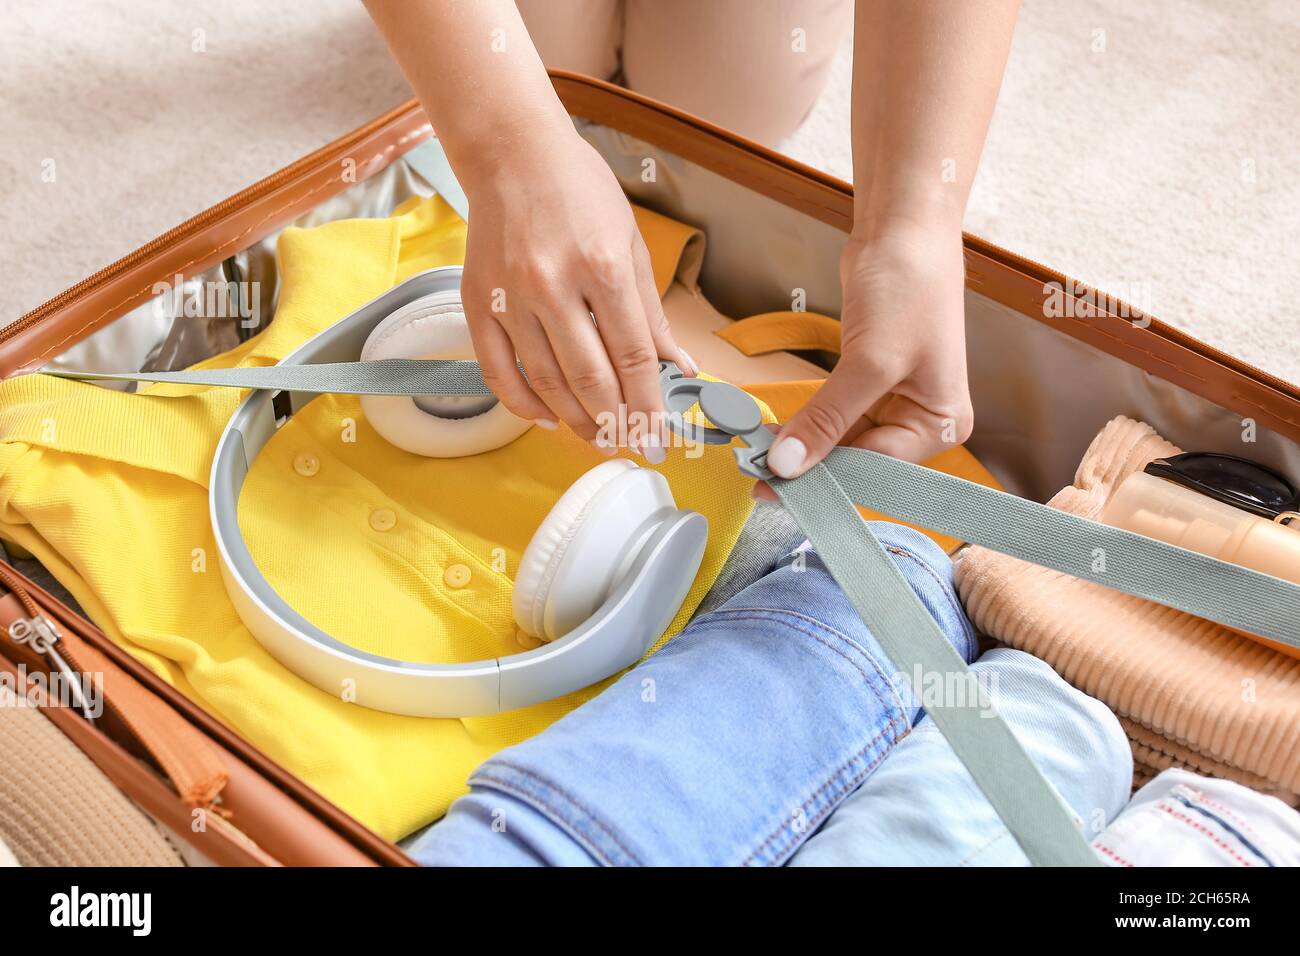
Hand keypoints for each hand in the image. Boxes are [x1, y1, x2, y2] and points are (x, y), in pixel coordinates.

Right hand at [458, 127, 695, 459]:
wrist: (511, 152)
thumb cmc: (579, 190)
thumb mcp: (630, 243)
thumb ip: (651, 312)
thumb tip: (680, 367)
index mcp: (601, 265)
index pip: (632, 355)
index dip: (647, 404)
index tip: (656, 437)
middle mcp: (552, 283)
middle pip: (589, 377)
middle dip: (614, 421)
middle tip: (627, 444)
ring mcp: (509, 294)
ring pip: (544, 380)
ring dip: (573, 419)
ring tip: (594, 436)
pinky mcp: (476, 299)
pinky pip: (496, 368)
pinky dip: (520, 401)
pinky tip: (543, 416)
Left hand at [757, 224, 972, 493]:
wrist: (902, 229)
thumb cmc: (907, 288)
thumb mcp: (869, 362)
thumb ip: (827, 420)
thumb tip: (787, 466)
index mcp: (942, 425)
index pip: (877, 469)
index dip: (826, 480)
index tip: (775, 489)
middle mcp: (924, 420)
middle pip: (859, 460)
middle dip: (811, 466)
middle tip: (756, 477)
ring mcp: (896, 400)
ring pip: (841, 440)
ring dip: (802, 446)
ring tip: (756, 456)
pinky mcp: (869, 381)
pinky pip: (834, 415)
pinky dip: (806, 423)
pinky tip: (774, 433)